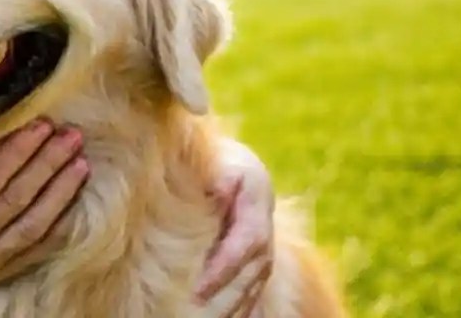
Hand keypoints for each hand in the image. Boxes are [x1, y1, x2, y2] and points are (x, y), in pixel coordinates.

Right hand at [0, 119, 89, 312]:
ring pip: (34, 226)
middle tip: (71, 136)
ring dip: (61, 193)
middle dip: (48, 164)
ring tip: (80, 163)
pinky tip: (74, 203)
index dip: (17, 152)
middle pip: (17, 200)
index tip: (39, 126)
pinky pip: (37, 252)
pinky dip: (60, 227)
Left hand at [194, 138, 274, 317]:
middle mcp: (265, 232)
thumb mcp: (221, 157)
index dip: (224, 269)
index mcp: (257, 202)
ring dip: (233, 310)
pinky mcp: (255, 264)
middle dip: (225, 299)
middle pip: (251, 274)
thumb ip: (221, 175)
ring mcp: (264, 251)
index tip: (198, 290)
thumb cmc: (216, 160)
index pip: (246, 243)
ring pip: (253, 288)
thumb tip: (218, 191)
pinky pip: (252, 294)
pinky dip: (241, 312)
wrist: (230, 166)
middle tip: (195, 315)